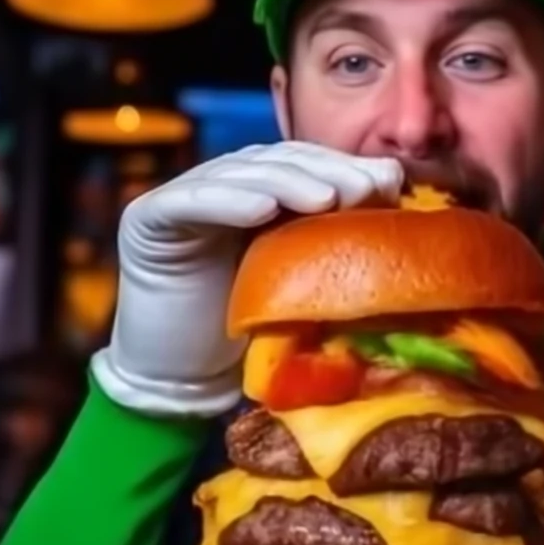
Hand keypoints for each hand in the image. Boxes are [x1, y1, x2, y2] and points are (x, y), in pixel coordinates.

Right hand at [90, 142, 403, 416]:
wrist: (185, 383)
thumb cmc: (253, 338)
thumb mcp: (305, 284)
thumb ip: (335, 242)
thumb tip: (396, 202)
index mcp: (261, 195)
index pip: (306, 165)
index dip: (345, 167)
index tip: (390, 184)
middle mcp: (222, 187)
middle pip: (276, 161)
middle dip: (324, 171)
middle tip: (365, 189)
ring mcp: (182, 199)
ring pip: (238, 173)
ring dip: (285, 182)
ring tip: (326, 198)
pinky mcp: (147, 219)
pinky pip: (189, 202)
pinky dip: (227, 201)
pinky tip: (263, 209)